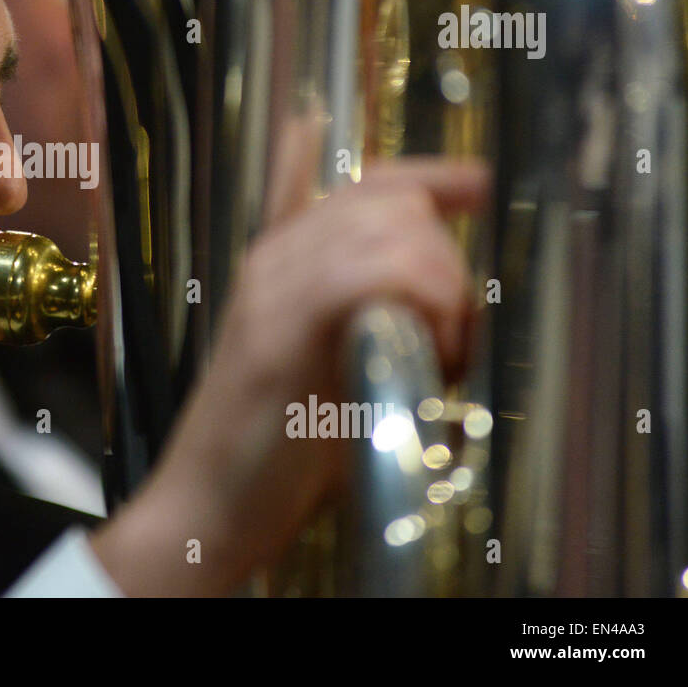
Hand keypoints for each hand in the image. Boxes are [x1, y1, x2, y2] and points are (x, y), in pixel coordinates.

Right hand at [89, 122, 488, 595]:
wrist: (205, 509)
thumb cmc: (278, 454)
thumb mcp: (336, 368)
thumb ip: (375, 322)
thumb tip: (454, 305)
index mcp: (283, 262)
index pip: (366, 185)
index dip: (432, 177)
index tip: (482, 186)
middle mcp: (273, 260)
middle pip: (390, 201)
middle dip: (447, 257)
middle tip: (451, 339)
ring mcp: (271, 289)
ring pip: (389, 228)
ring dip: (440, 286)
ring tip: (438, 357)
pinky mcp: (277, 330)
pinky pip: (370, 270)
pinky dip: (421, 303)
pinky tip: (426, 357)